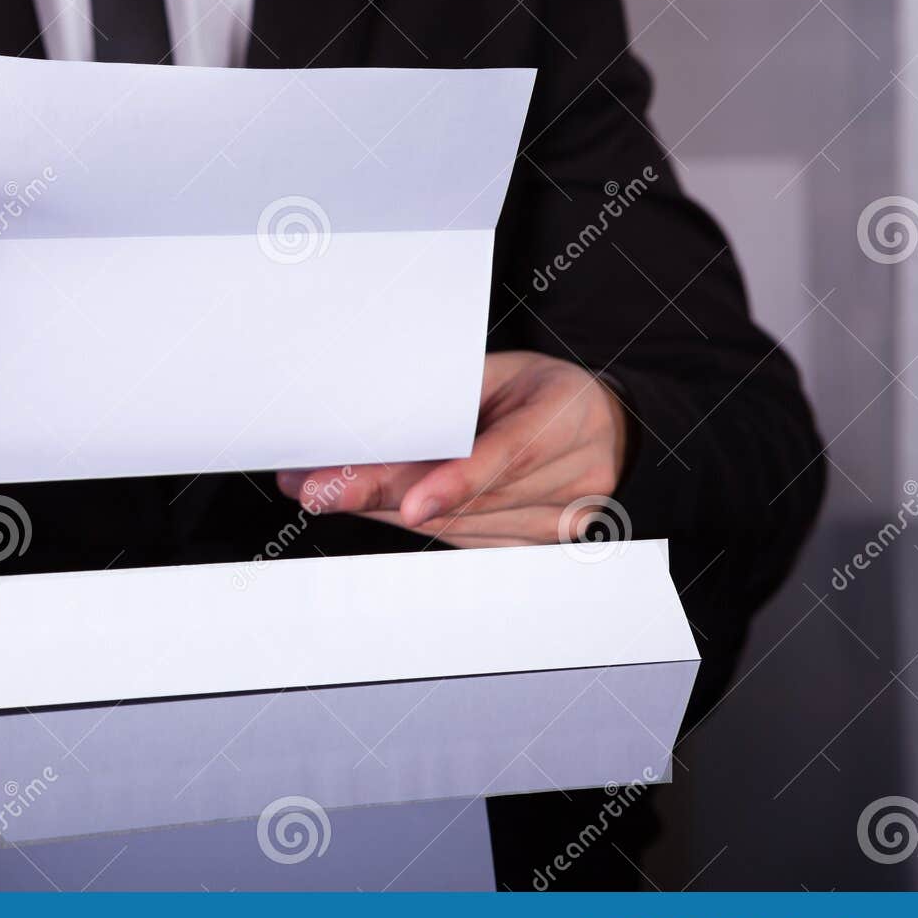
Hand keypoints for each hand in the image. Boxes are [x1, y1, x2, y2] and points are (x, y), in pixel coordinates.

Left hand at [275, 351, 629, 547]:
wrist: (598, 425)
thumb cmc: (540, 391)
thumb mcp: (501, 372)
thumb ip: (449, 396)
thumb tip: (369, 414)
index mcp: (569, 416)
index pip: (512, 454)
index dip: (459, 481)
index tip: (412, 505)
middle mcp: (573, 477)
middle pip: (471, 498)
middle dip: (385, 493)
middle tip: (319, 487)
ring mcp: (557, 519)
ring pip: (457, 525)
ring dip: (383, 509)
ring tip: (321, 489)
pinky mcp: (531, 544)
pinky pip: (461, 538)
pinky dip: (409, 519)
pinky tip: (368, 504)